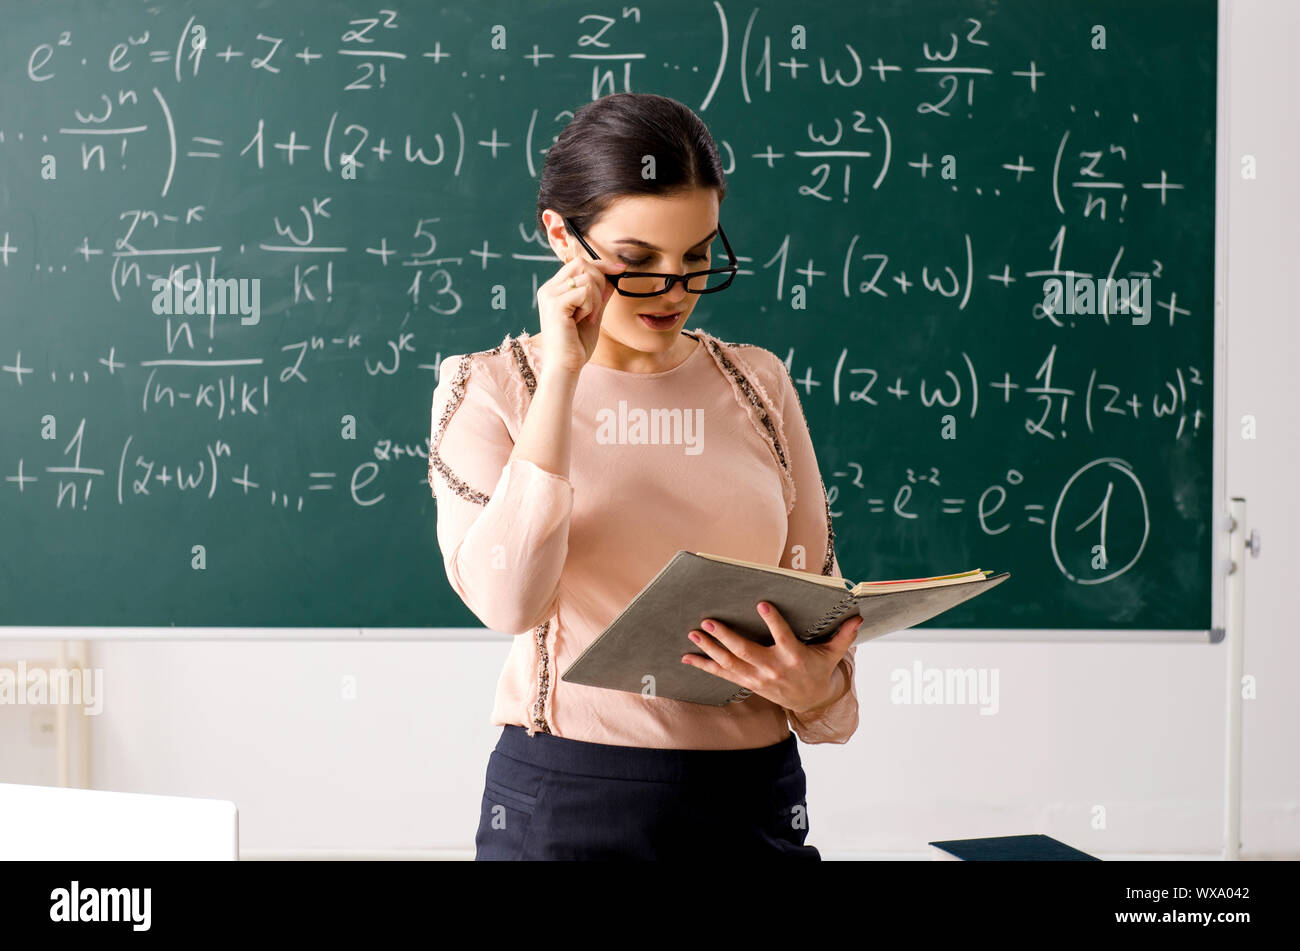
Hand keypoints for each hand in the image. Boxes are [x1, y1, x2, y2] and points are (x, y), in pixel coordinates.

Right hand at [535, 249, 627, 376]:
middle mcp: (549, 289)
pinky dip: (590, 308)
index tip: (621, 269)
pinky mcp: (555, 304)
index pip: (579, 264)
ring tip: (588, 318)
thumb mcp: (593, 314)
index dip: (602, 264)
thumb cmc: (576, 345)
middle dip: (600, 283)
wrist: (565, 367)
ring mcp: (550, 295)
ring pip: (587, 279)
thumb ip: (600, 295)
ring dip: (596, 301)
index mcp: (554, 289)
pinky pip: (585, 292)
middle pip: (582, 264)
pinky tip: (581, 321)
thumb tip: (613, 277)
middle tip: (597, 309)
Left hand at [681, 601, 861, 714]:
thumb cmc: (818, 670)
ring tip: (694, 633)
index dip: (773, 621)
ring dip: (710, 649)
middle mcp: (773, 668)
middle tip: (709, 621)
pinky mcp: (747, 683)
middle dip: (726, 637)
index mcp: (794, 656)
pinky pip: (722, 674)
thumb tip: (858, 617)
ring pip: (730, 663)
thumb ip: (843, 636)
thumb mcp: (832, 655)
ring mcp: (757, 678)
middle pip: (746, 651)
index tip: (762, 604)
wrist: (809, 701)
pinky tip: (687, 657)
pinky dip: (704, 666)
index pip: (783, 637)